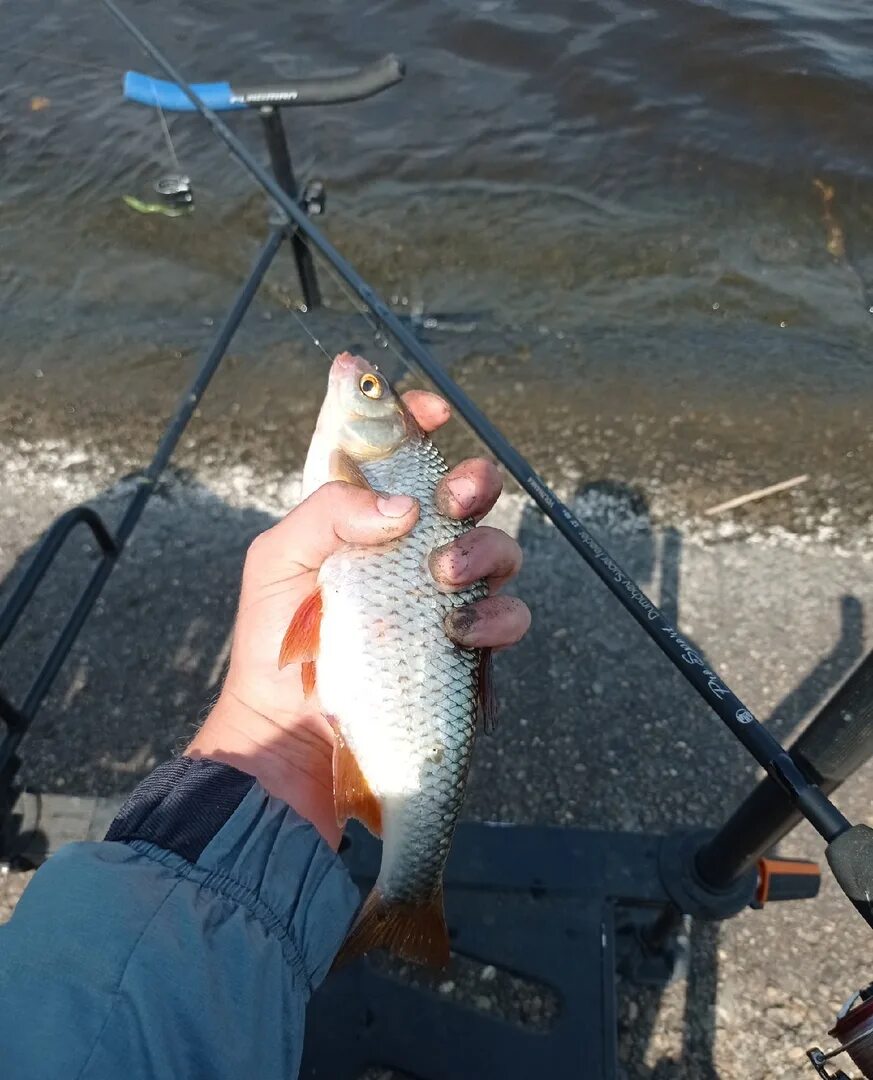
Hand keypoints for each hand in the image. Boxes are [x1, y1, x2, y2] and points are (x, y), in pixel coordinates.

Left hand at [188, 391, 530, 847]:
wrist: (289, 735)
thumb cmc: (274, 646)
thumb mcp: (275, 563)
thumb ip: (327, 513)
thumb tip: (404, 506)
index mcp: (363, 520)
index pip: (400, 456)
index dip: (418, 421)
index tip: (429, 409)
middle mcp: (409, 552)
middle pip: (467, 494)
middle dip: (472, 480)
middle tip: (452, 496)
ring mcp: (441, 599)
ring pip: (498, 549)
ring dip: (483, 549)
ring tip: (443, 572)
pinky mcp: (464, 648)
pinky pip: (507, 617)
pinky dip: (495, 617)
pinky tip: (457, 630)